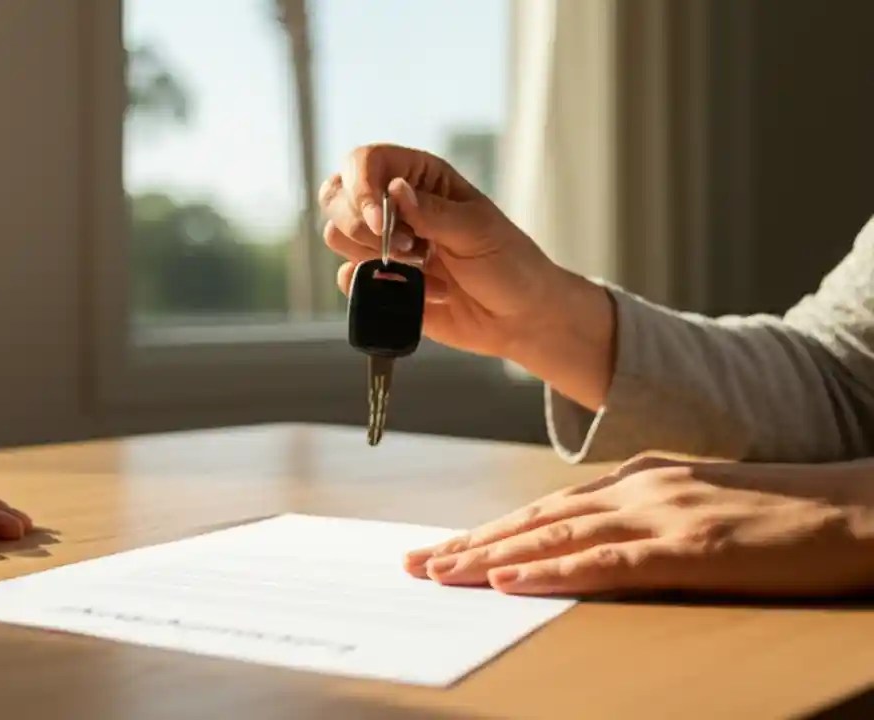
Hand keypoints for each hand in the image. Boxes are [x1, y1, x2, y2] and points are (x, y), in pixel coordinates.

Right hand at [319, 144, 615, 408]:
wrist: (518, 317)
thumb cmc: (509, 264)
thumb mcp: (478, 231)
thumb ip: (434, 212)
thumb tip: (394, 190)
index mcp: (420, 178)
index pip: (365, 161)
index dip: (361, 187)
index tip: (380, 222)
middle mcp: (393, 206)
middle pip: (335, 196)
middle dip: (361, 226)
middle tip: (409, 248)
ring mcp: (383, 244)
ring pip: (336, 235)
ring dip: (370, 256)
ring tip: (419, 267)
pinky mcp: (379, 281)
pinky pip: (347, 279)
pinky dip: (373, 288)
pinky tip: (415, 291)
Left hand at [404, 456, 873, 596]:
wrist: (858, 508)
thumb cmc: (783, 515)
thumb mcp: (699, 506)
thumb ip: (642, 517)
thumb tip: (587, 540)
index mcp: (640, 479)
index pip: (544, 509)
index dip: (488, 531)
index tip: (441, 549)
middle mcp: (640, 489)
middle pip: (534, 520)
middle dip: (469, 544)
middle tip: (414, 565)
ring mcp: (663, 515)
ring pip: (555, 537)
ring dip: (491, 557)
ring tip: (439, 575)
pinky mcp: (691, 548)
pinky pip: (606, 562)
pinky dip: (552, 570)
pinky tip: (510, 581)